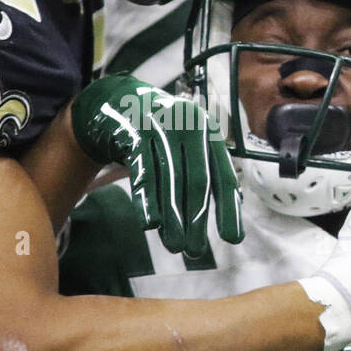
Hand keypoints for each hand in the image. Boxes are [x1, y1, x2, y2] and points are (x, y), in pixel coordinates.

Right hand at [71, 73, 242, 257]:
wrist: (115, 99)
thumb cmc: (159, 130)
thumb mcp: (187, 142)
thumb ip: (207, 167)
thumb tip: (235, 206)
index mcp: (208, 132)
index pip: (224, 176)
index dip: (229, 209)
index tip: (233, 239)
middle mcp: (189, 126)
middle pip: (197, 181)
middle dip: (197, 219)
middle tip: (195, 251)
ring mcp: (161, 126)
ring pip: (170, 179)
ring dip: (172, 217)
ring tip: (174, 246)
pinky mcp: (134, 131)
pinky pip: (142, 171)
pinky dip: (147, 199)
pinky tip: (149, 224)